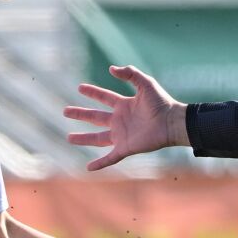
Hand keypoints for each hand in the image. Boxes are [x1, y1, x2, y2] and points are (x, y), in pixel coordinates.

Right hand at [64, 64, 187, 171]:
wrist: (171, 122)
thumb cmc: (161, 102)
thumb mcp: (145, 83)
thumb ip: (130, 73)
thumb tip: (111, 68)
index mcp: (124, 105)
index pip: (104, 98)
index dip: (92, 92)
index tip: (79, 87)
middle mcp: (120, 120)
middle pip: (95, 117)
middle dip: (80, 114)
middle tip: (65, 111)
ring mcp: (122, 135)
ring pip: (97, 138)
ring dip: (83, 138)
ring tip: (69, 138)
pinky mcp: (125, 148)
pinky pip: (110, 157)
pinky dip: (100, 163)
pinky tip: (88, 168)